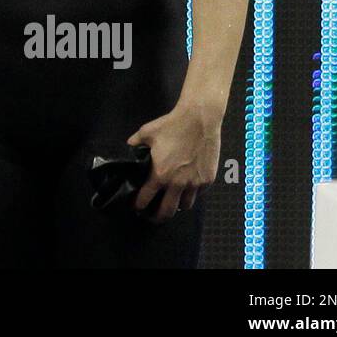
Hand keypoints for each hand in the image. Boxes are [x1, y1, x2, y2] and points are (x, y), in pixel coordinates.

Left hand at [127, 101, 221, 222]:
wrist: (199, 120)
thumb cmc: (172, 125)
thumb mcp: (147, 133)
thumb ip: (135, 143)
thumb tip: (128, 147)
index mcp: (160, 175)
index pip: (146, 198)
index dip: (138, 205)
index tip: (136, 207)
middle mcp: (177, 184)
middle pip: (167, 211)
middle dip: (157, 217)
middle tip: (153, 216)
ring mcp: (195, 183)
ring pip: (185, 205)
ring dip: (177, 204)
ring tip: (172, 200)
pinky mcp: (208, 180)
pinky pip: (198, 193)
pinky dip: (192, 193)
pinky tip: (188, 187)